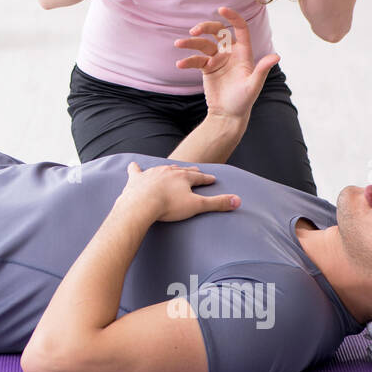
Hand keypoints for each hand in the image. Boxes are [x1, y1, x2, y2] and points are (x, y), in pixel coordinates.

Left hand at [119, 162, 239, 221]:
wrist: (141, 204)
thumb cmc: (168, 206)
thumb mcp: (196, 205)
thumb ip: (217, 203)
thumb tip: (238, 200)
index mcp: (183, 177)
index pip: (199, 177)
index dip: (206, 178)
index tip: (211, 178)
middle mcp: (168, 171)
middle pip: (182, 170)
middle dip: (190, 171)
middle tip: (195, 171)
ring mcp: (151, 173)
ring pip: (162, 169)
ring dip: (168, 169)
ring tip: (172, 170)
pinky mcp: (136, 179)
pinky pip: (136, 170)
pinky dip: (135, 168)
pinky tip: (133, 165)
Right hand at [173, 6, 278, 123]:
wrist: (228, 115)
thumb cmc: (244, 101)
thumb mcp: (253, 86)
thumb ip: (262, 70)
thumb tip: (276, 56)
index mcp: (243, 53)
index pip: (240, 29)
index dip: (233, 17)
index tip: (221, 9)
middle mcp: (230, 53)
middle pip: (218, 32)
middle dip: (206, 28)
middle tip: (194, 31)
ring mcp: (217, 59)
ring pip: (203, 44)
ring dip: (190, 43)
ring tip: (179, 44)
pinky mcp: (207, 68)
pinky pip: (195, 60)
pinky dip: (187, 61)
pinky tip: (180, 65)